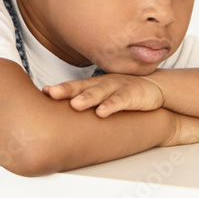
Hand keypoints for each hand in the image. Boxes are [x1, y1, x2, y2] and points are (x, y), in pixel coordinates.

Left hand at [42, 74, 164, 117]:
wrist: (154, 87)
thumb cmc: (124, 92)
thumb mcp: (103, 94)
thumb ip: (85, 100)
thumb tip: (63, 113)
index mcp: (94, 84)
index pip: (73, 86)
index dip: (59, 89)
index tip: (43, 93)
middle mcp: (103, 83)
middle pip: (82, 86)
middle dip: (67, 90)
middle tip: (52, 93)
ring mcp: (117, 87)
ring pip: (100, 92)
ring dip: (88, 98)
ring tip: (76, 104)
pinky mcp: (132, 95)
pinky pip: (120, 100)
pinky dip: (111, 105)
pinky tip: (102, 112)